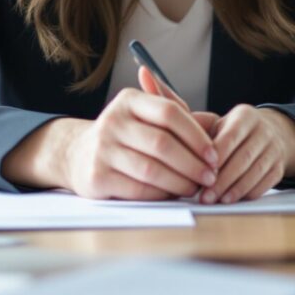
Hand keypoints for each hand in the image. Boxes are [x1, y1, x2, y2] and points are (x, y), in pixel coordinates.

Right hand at [58, 82, 219, 199]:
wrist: (78, 155)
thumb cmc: (127, 136)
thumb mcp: (148, 118)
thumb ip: (180, 119)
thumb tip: (216, 123)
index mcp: (129, 100)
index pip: (170, 112)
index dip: (197, 135)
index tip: (214, 154)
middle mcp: (112, 121)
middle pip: (162, 143)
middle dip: (193, 163)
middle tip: (211, 176)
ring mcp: (101, 149)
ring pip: (151, 169)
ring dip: (180, 182)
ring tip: (196, 188)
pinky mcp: (96, 176)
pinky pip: (138, 189)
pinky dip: (161, 194)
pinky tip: (173, 194)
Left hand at [201, 106, 294, 203]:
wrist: (271, 133)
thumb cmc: (234, 133)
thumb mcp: (219, 124)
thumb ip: (200, 131)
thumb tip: (177, 141)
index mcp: (245, 116)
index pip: (230, 137)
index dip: (216, 158)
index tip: (200, 174)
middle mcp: (264, 130)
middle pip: (243, 158)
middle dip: (223, 180)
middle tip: (205, 196)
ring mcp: (274, 149)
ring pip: (256, 172)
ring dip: (235, 189)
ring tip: (217, 201)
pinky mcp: (279, 167)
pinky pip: (266, 183)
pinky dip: (248, 193)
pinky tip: (233, 200)